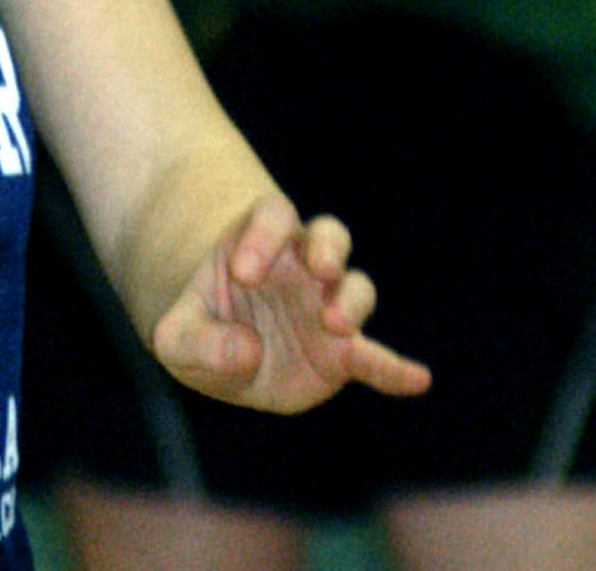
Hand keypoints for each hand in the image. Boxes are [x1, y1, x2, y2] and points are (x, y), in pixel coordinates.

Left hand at [151, 197, 430, 413]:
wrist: (221, 356)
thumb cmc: (198, 328)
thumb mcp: (176, 338)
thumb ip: (196, 340)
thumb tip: (248, 350)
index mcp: (258, 241)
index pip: (271, 217)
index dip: (262, 235)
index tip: (242, 272)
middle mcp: (301, 265)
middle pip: (328, 235)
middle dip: (327, 249)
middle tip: (318, 269)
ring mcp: (325, 305)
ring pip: (354, 285)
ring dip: (350, 301)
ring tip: (333, 322)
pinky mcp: (341, 353)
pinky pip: (374, 356)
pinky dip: (395, 368)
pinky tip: (418, 379)